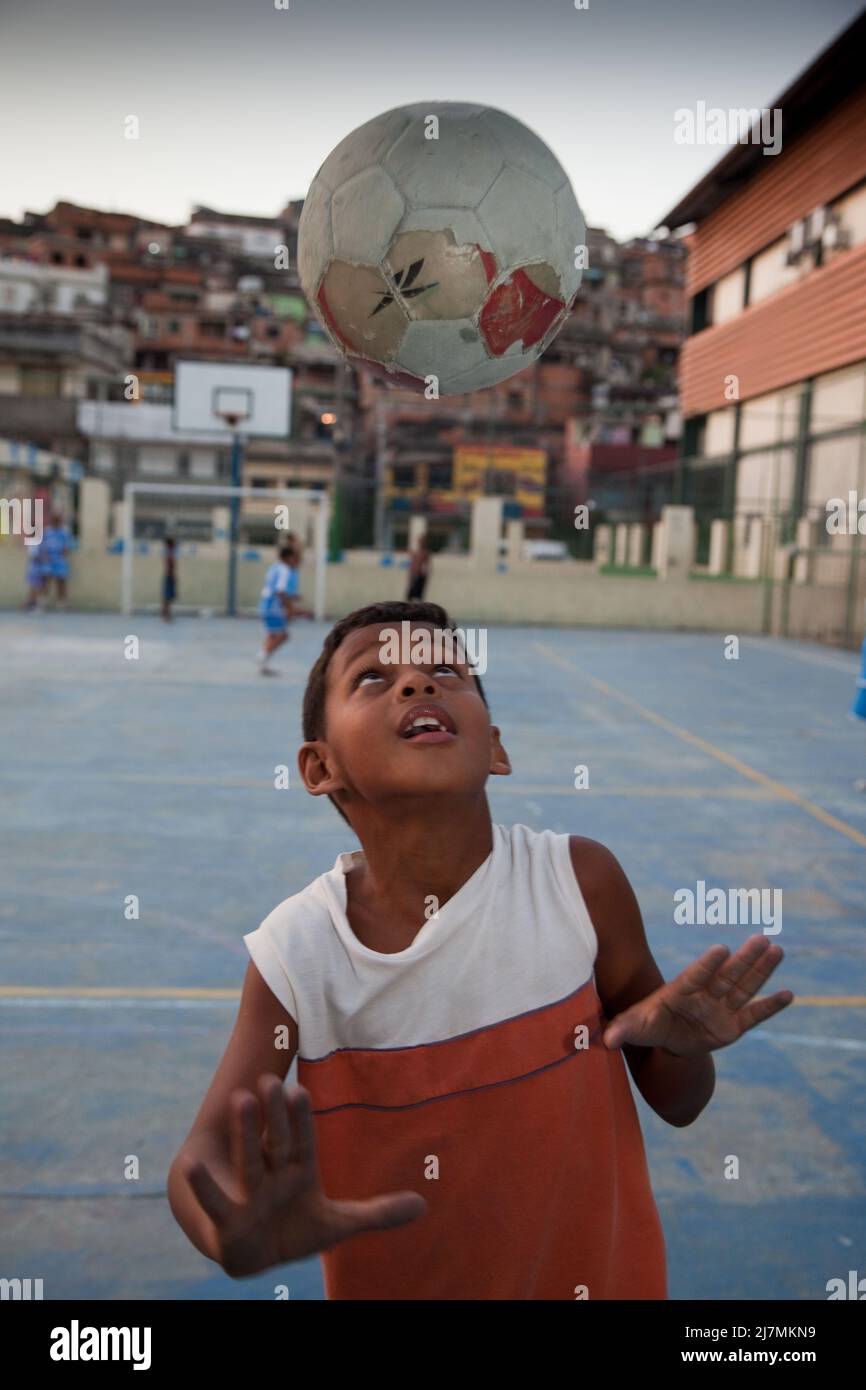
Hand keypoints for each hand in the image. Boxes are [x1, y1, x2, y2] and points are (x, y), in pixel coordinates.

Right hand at [183, 1074, 425, 1276]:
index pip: (304, 1141)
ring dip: (246, 1132)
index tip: (301, 1090)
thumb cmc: (290, 1228)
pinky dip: (203, 1187)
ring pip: (248, 1161)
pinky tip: (189, 1164)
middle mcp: (272, 1176)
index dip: (302, 1121)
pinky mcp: (224, 1223)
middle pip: (276, 1143)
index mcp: (298, 1171)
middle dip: (275, 1115)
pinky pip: (213, 1203)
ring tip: (241, 1098)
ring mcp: (248, 1196)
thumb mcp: (335, 1226)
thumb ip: (376, 1214)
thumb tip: (425, 1206)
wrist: (248, 1249)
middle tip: (272, 1081)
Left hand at [602, 936, 792, 1057]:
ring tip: (777, 949)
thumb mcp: (633, 1027)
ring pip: (744, 987)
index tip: (721, 948)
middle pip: (727, 974)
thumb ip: (621, 1030)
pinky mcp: (732, 1026)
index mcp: (680, 991)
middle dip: (744, 958)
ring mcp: (720, 1008)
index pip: (696, 976)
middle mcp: (704, 995)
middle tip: (760, 938)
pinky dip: (770, 1006)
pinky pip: (754, 1015)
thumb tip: (604, 1040)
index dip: (707, 964)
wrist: (665, 1038)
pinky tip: (788, 995)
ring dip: (761, 970)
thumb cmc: (647, 1025)